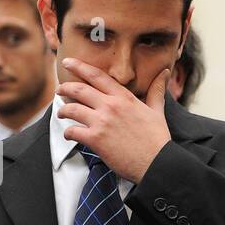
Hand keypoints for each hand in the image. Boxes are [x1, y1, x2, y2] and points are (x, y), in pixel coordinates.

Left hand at [55, 57, 171, 182]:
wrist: (156, 162)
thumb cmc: (157, 138)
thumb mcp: (157, 110)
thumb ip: (156, 90)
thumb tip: (165, 72)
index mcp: (124, 97)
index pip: (97, 76)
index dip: (79, 66)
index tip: (68, 62)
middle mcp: (110, 106)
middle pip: (79, 89)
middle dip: (65, 87)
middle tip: (59, 89)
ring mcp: (101, 122)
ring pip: (72, 109)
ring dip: (63, 110)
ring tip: (61, 112)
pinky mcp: (95, 139)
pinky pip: (73, 131)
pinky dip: (68, 133)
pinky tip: (69, 134)